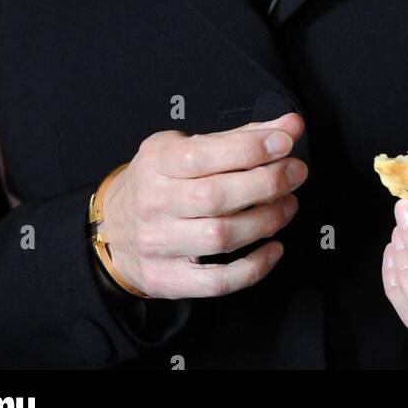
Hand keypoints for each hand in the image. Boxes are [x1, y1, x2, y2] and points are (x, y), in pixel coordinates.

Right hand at [97, 113, 306, 299]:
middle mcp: (153, 203)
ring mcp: (158, 244)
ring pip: (220, 237)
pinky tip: (273, 248)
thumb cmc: (158, 180)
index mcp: (157, 163)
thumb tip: (288, 126)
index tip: (285, 140)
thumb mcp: (185, 146)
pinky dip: (252, 268)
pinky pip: (216, 281)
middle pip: (217, 197)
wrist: (111, 227)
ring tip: (288, 205)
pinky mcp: (167, 278)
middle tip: (295, 172)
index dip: (250, 147)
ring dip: (265, 221)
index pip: (206, 154)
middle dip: (267, 183)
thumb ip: (238, 136)